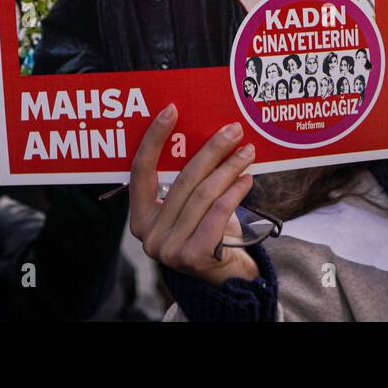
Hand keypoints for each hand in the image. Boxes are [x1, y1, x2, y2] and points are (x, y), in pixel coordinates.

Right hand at [128, 105, 259, 286]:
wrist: (225, 277)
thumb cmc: (207, 233)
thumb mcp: (189, 207)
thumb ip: (187, 181)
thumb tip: (209, 135)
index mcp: (140, 217)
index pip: (141, 171)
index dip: (154, 138)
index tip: (172, 110)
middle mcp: (149, 234)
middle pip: (182, 180)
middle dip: (210, 151)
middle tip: (232, 130)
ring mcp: (168, 249)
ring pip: (202, 195)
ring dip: (228, 169)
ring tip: (247, 153)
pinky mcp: (193, 257)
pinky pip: (216, 214)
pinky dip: (234, 193)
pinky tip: (246, 179)